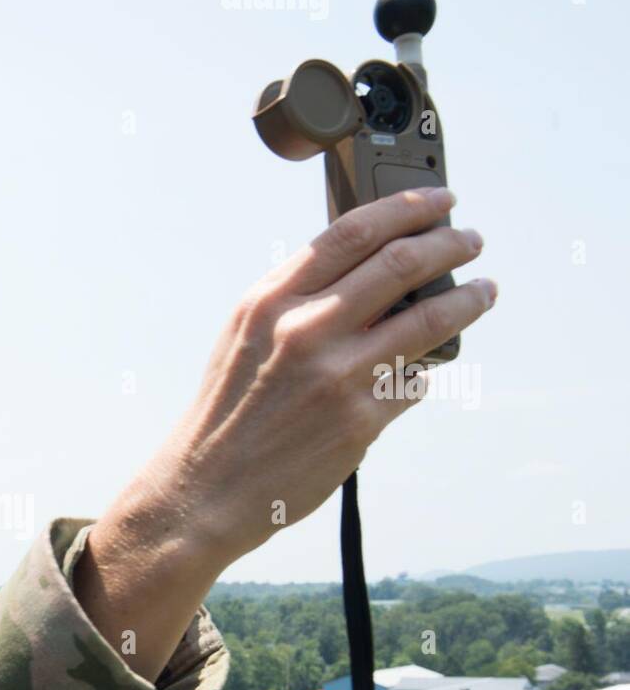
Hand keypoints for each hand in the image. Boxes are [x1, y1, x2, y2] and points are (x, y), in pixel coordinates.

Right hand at [158, 186, 495, 567]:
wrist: (207, 487)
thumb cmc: (228, 412)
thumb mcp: (246, 337)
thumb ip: (296, 298)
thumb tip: (366, 268)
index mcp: (271, 302)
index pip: (352, 232)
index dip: (406, 209)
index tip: (438, 202)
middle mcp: (305, 330)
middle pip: (402, 264)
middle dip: (450, 244)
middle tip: (472, 241)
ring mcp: (337, 376)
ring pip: (429, 320)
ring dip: (467, 301)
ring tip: (483, 292)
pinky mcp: (361, 421)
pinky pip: (414, 383)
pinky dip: (422, 373)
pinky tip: (417, 374)